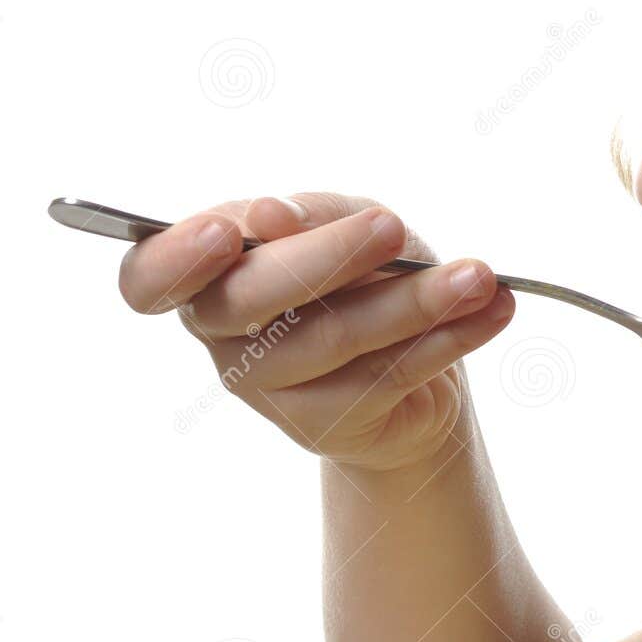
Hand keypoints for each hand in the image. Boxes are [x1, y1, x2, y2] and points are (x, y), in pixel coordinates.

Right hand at [117, 193, 514, 471]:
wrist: (418, 356)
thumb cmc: (365, 268)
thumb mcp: (344, 220)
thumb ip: (313, 215)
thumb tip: (272, 216)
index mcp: (205, 274)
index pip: (148, 278)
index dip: (176, 258)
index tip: (228, 231)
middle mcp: (221, 336)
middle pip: (248, 301)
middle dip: (325, 258)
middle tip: (394, 227)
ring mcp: (268, 389)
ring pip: (334, 340)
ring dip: (417, 301)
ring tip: (481, 276)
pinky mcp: (325, 426)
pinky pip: (388, 377)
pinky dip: (449, 339)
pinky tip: (493, 312)